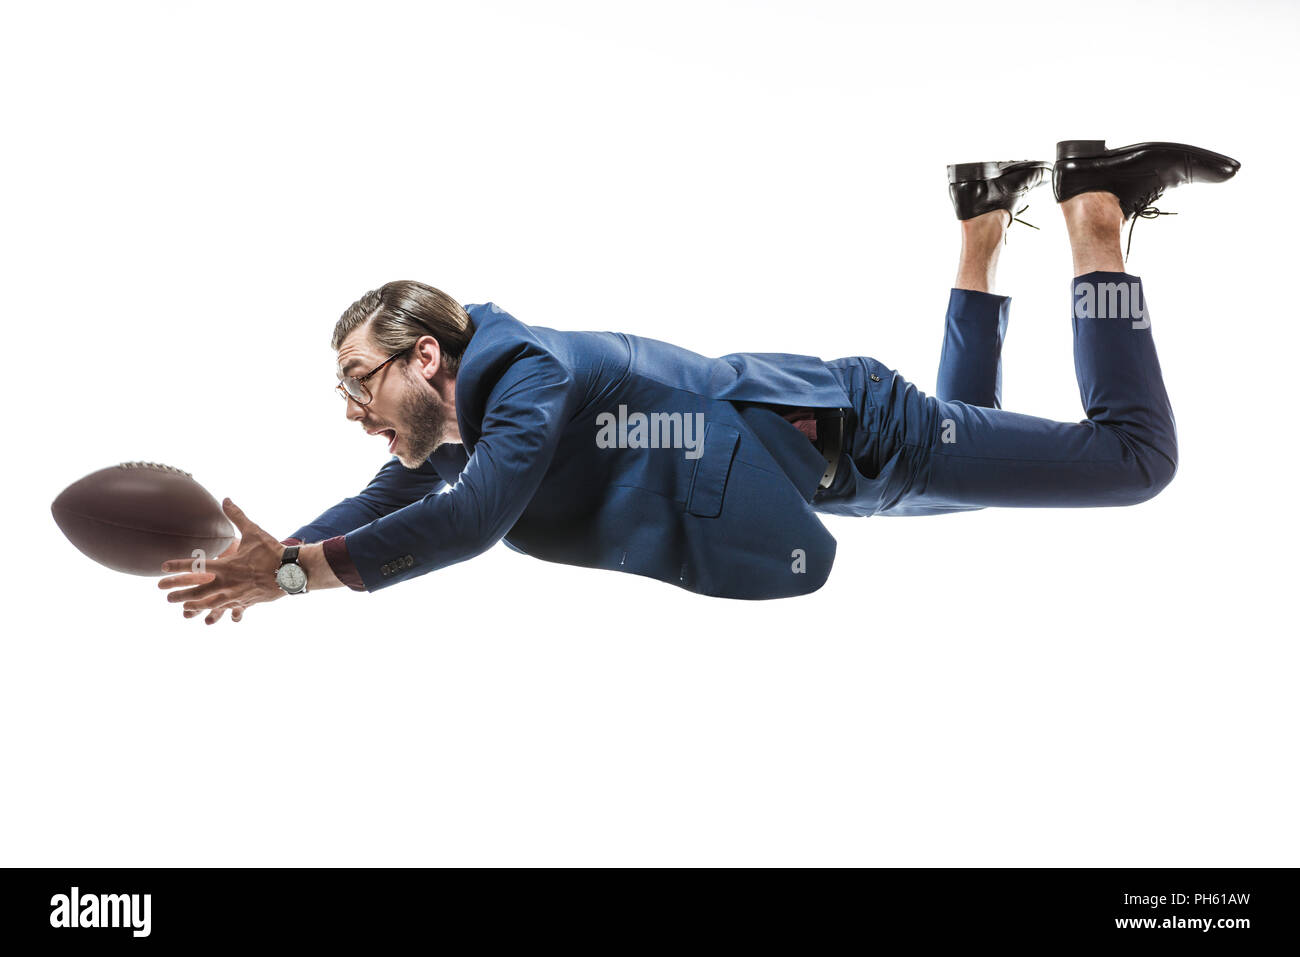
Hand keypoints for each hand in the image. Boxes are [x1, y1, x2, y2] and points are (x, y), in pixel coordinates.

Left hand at [158, 499, 285, 624]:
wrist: (291, 573)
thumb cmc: (272, 552)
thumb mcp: (254, 532)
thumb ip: (237, 516)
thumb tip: (226, 499)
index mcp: (226, 566)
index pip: (195, 566)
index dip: (176, 566)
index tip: (162, 568)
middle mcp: (227, 583)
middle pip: (197, 591)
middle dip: (179, 593)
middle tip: (165, 595)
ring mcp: (236, 595)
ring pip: (209, 604)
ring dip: (193, 605)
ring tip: (182, 608)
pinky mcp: (245, 602)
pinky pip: (226, 609)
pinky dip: (216, 612)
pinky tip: (210, 615)